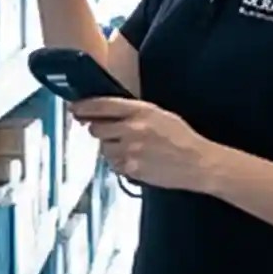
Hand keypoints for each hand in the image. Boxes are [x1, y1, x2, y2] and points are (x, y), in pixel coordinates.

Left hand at [71, 97, 221, 193]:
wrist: (198, 163)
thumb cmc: (181, 138)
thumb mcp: (159, 115)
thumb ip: (133, 112)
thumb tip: (106, 112)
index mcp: (141, 111)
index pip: (102, 105)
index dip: (84, 107)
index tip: (74, 108)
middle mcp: (132, 129)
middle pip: (96, 128)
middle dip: (99, 130)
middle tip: (109, 133)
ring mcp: (130, 150)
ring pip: (103, 148)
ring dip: (111, 148)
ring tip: (131, 149)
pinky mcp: (131, 168)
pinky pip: (113, 164)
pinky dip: (119, 163)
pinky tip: (135, 160)